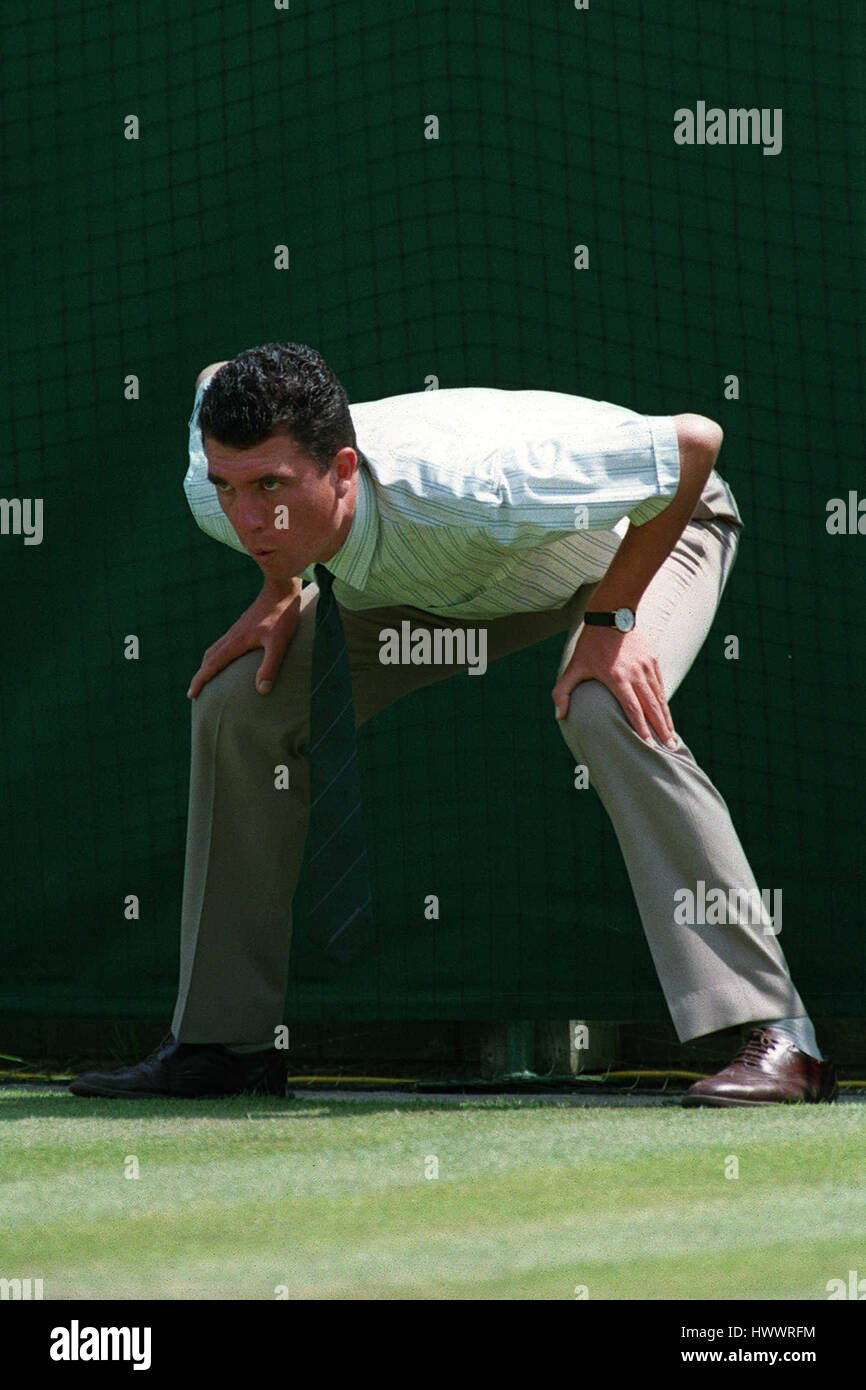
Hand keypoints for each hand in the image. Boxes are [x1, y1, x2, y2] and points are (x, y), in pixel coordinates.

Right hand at [187, 577, 301, 698]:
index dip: (200, 681)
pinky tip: (228, 658)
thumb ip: (270, 666)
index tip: (191, 694)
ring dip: (208, 664)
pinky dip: (218, 655)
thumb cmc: (282, 615)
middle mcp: (232, 636)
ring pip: (214, 649)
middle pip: (208, 658)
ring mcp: (236, 629)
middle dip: (200, 675)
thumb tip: (261, 690)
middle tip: (195, 691)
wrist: (281, 587)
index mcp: (236, 642)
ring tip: (208, 677)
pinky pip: (224, 643)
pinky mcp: (243, 625)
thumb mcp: (279, 643)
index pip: (212, 665)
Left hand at [551, 625, 677, 746]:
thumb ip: (562, 692)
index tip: (649, 744)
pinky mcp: (653, 661)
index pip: (633, 708)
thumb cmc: (590, 645)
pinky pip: (661, 686)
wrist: (611, 614)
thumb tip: (559, 716)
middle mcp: (636, 674)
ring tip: (672, 738)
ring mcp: (647, 667)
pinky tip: (667, 717)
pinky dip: (665, 703)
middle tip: (670, 748)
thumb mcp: (573, 667)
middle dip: (662, 730)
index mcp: (617, 678)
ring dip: (667, 719)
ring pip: (660, 698)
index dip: (641, 728)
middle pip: (652, 707)